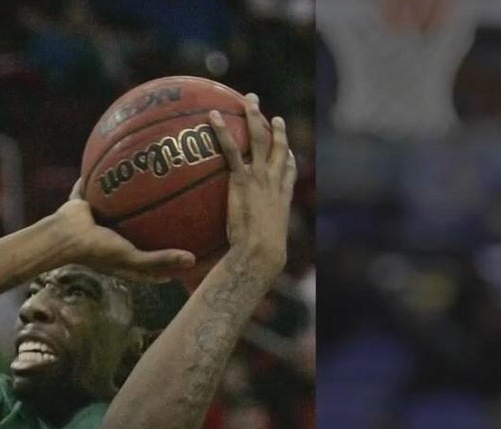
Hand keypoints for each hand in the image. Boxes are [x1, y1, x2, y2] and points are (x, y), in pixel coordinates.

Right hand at [52, 181, 194, 283]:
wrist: (65, 234)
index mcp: (121, 257)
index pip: (148, 263)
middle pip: (136, 235)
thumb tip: (192, 260)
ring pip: (118, 210)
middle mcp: (110, 240)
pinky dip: (101, 179)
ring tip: (150, 184)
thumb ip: (160, 259)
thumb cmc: (98, 250)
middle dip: (152, 228)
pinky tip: (118, 163)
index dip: (166, 262)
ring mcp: (97, 222)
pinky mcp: (86, 205)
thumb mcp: (132, 258)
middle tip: (176, 216)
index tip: (186, 256)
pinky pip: (96, 189)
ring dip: (129, 200)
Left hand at [208, 94, 296, 275]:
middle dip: (275, 126)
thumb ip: (253, 239)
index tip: (286, 147)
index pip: (288, 170)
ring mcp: (260, 177)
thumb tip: (244, 251)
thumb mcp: (261, 246)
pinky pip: (231, 148)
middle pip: (278, 146)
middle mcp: (275, 181)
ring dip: (254, 116)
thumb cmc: (259, 257)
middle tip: (271, 113)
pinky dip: (222, 130)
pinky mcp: (243, 179)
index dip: (287, 156)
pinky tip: (212, 116)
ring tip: (248, 99)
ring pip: (259, 138)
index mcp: (282, 196)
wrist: (260, 252)